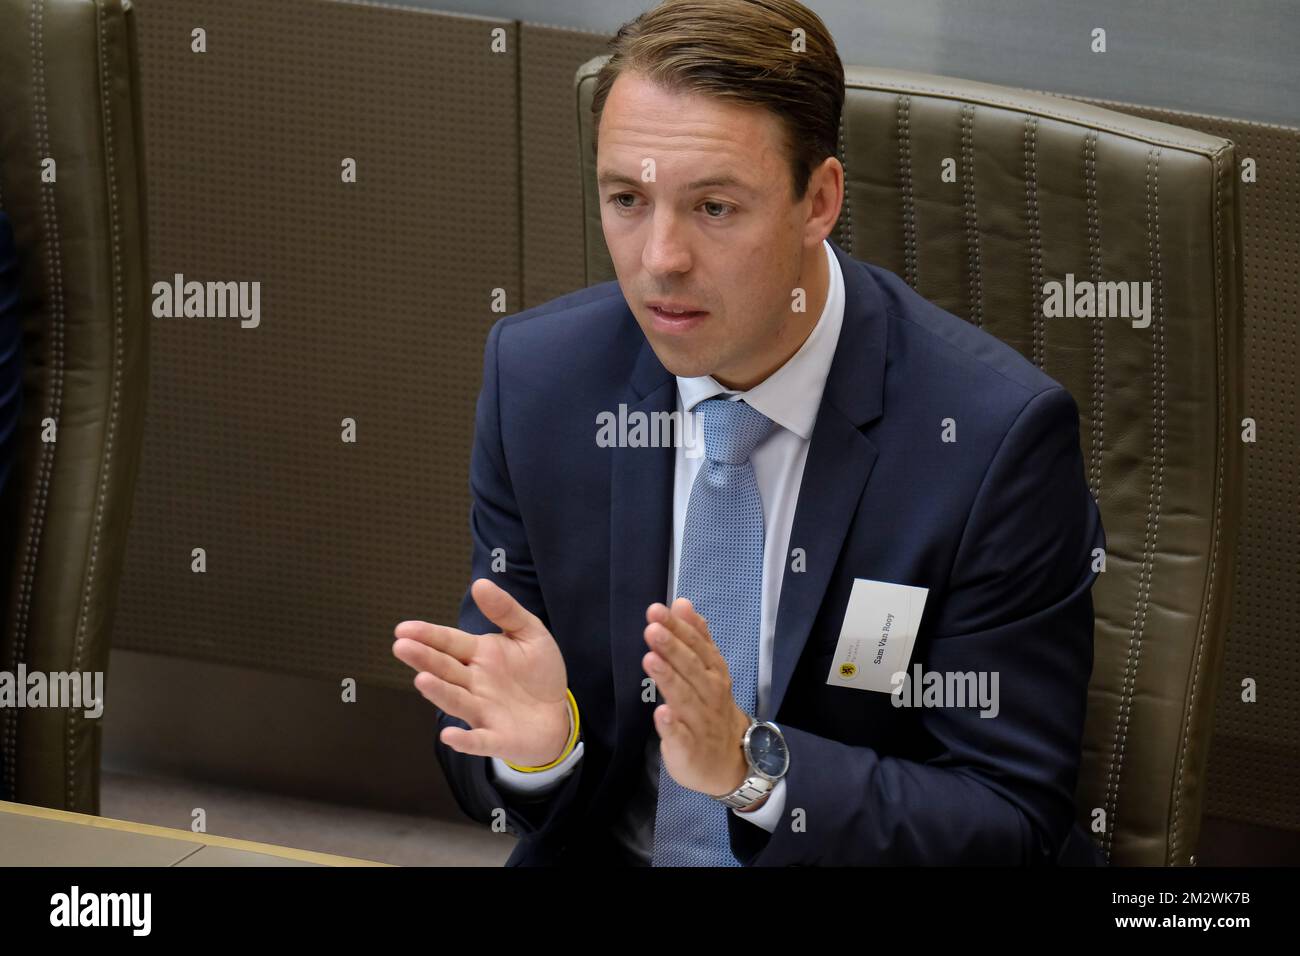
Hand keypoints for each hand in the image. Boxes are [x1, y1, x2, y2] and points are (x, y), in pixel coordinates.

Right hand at [392, 578, 571, 767]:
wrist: (558, 714)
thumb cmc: (539, 673)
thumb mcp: (530, 633)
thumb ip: (505, 610)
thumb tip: (480, 583)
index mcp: (479, 655)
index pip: (449, 642)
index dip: (428, 635)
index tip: (403, 629)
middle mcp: (474, 683)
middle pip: (445, 669)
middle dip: (424, 658)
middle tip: (401, 646)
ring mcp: (482, 711)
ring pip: (456, 700)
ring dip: (438, 692)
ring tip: (421, 679)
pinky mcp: (497, 738)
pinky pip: (479, 740)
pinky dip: (465, 739)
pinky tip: (450, 736)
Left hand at [642, 597, 751, 797]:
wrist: (733, 763)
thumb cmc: (712, 709)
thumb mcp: (710, 670)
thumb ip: (696, 637)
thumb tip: (681, 602)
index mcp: (713, 673)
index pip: (697, 647)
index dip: (679, 628)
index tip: (658, 611)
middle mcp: (709, 695)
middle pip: (691, 668)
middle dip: (672, 648)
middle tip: (651, 628)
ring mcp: (700, 722)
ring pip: (684, 698)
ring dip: (668, 679)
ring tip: (650, 660)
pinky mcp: (689, 748)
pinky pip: (681, 737)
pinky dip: (672, 726)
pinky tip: (661, 714)